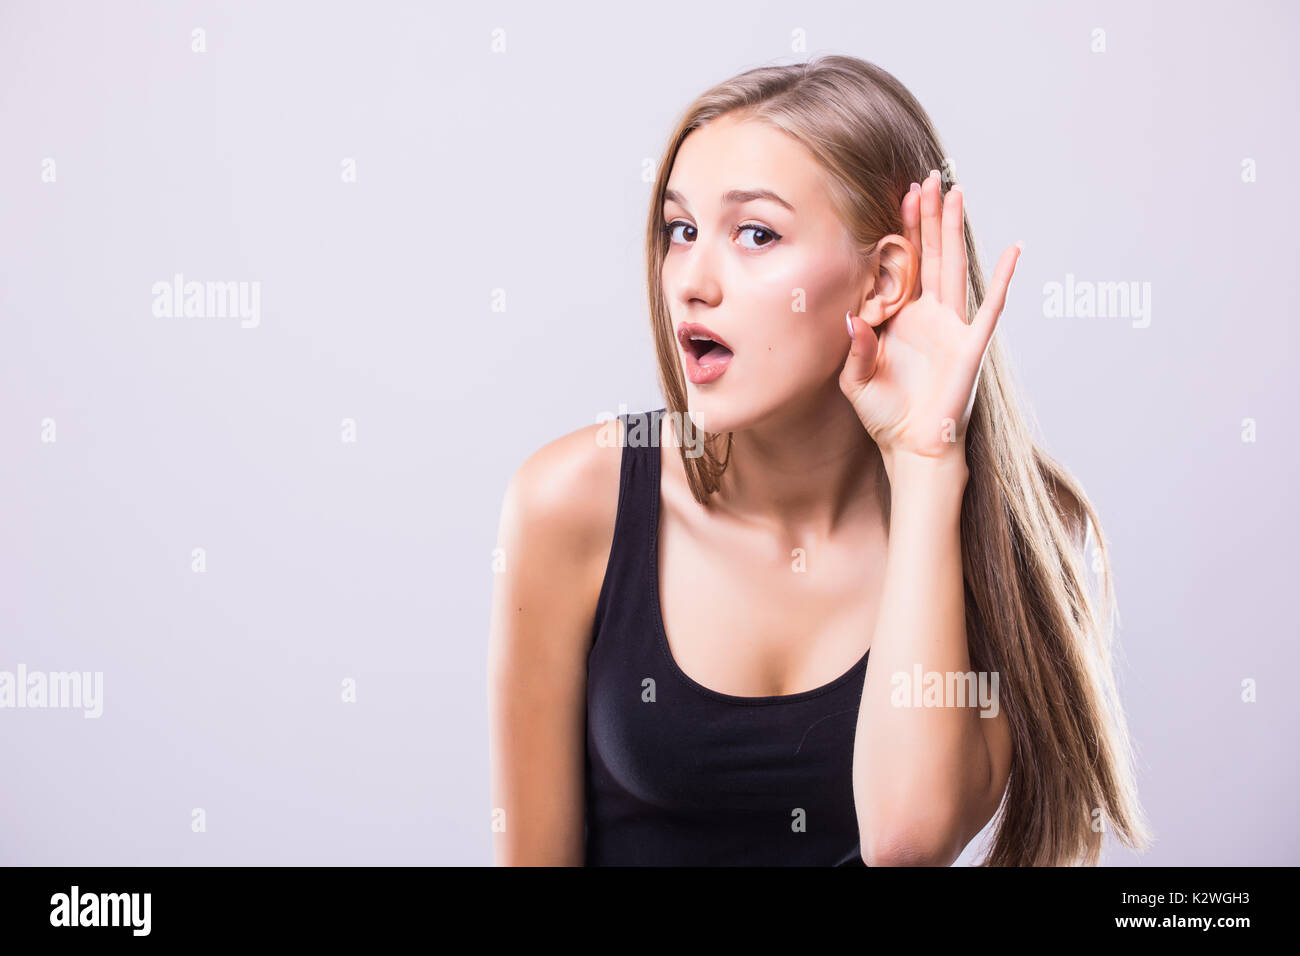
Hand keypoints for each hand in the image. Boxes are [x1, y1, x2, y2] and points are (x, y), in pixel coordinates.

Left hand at [838, 171, 1021, 471]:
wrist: (912, 446)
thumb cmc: (884, 415)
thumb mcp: (855, 380)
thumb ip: (856, 349)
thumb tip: (853, 320)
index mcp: (899, 317)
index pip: (902, 263)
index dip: (902, 230)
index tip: (899, 193)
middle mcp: (927, 314)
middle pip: (929, 253)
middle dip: (928, 215)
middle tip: (928, 176)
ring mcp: (951, 326)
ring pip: (954, 266)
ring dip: (956, 231)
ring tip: (957, 193)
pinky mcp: (970, 344)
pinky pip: (990, 307)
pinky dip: (1002, 278)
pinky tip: (1012, 250)